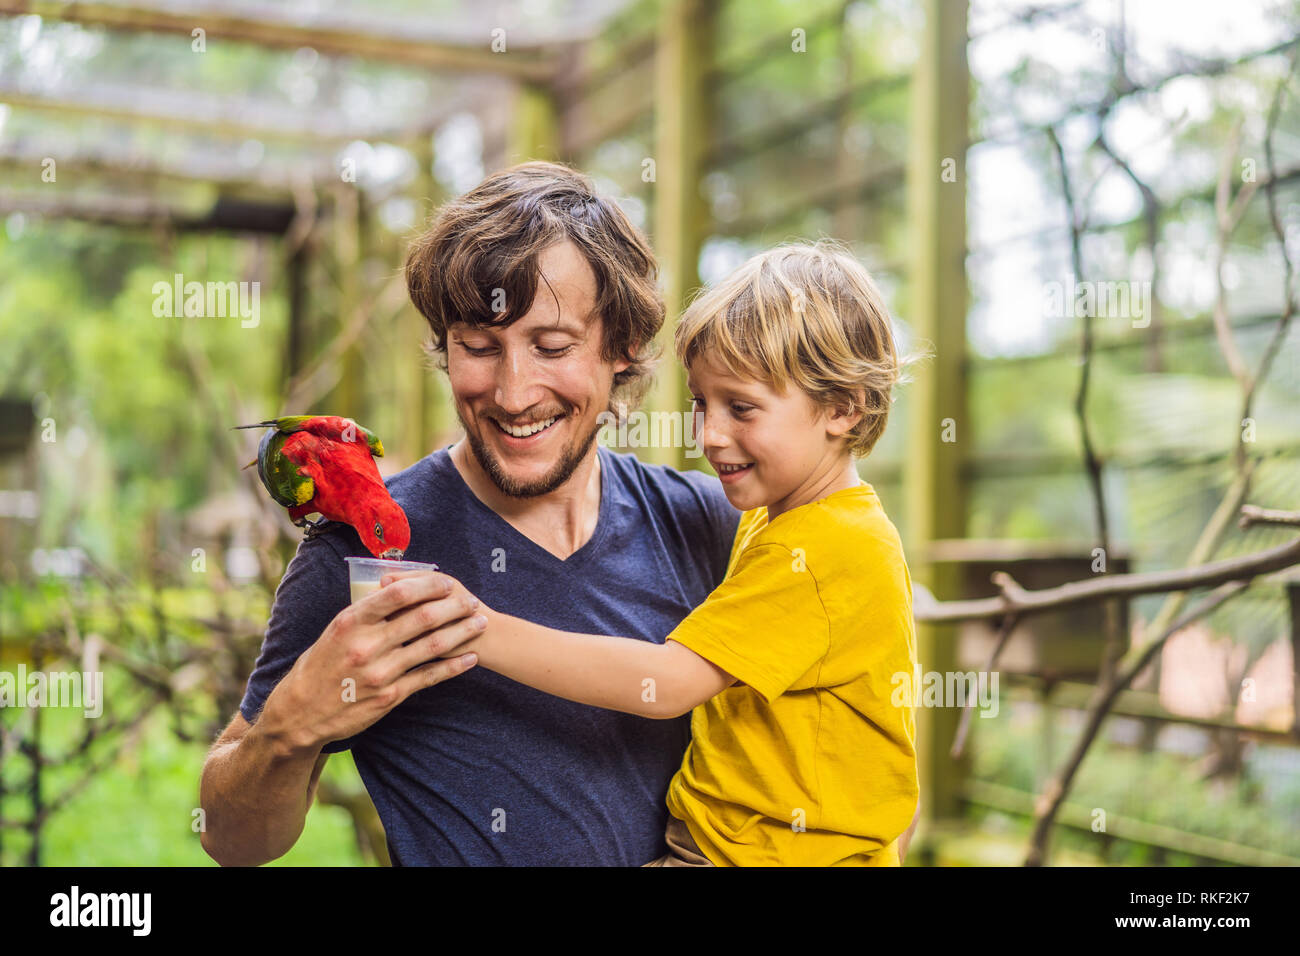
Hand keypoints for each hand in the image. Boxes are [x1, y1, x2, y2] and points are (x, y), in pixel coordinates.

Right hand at [258, 570, 486, 753]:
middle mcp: (367, 645)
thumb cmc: (318, 666)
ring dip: (461, 632)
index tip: (446, 582)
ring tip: (479, 623)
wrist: (300, 714)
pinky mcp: (390, 696)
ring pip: (432, 646)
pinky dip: (453, 666)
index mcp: (351, 622)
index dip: (427, 585)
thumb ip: (365, 613)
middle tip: (472, 600)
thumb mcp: (333, 631)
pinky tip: (470, 658)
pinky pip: (429, 677)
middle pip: (422, 618)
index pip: (397, 594)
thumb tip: (397, 588)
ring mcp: (380, 673)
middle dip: (454, 606)